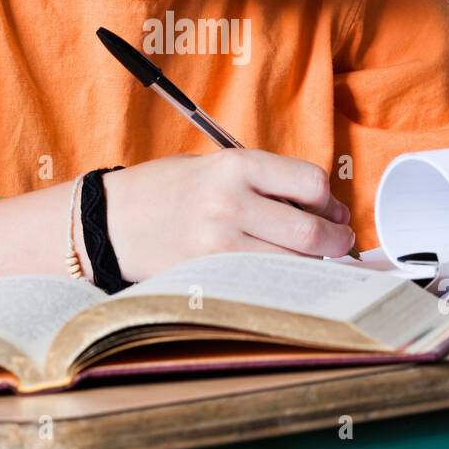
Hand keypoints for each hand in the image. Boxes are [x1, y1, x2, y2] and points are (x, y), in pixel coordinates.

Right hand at [103, 149, 354, 283]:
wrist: (109, 220)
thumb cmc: (163, 190)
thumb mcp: (213, 165)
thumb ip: (264, 180)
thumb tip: (322, 207)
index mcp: (235, 166)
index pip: (310, 182)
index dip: (330, 201)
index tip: (333, 211)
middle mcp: (230, 203)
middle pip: (311, 232)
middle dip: (335, 241)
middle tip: (339, 243)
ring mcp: (219, 244)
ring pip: (293, 264)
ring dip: (313, 265)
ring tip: (312, 260)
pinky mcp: (210, 275)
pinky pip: (265, 282)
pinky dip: (283, 280)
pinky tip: (282, 274)